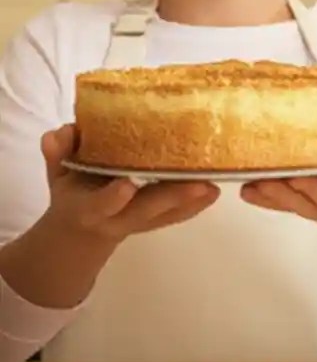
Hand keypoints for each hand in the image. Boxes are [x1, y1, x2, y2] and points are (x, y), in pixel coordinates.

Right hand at [39, 124, 219, 244]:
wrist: (83, 228)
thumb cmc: (74, 192)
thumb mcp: (58, 176)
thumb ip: (57, 154)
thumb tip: (57, 134)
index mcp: (89, 208)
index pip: (100, 204)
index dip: (112, 197)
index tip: (126, 184)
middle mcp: (118, 217)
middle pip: (146, 210)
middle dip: (172, 198)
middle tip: (200, 184)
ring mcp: (139, 222)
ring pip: (167, 215)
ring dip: (191, 202)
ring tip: (215, 185)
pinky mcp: (156, 221)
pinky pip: (178, 216)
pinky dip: (196, 206)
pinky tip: (214, 192)